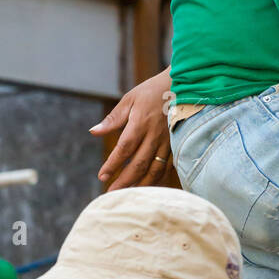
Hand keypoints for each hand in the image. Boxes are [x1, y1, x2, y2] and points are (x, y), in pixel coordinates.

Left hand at [91, 67, 176, 191]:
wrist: (184, 85)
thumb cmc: (153, 91)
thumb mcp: (130, 99)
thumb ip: (113, 118)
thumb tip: (94, 131)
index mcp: (140, 123)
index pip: (124, 149)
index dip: (113, 164)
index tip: (102, 176)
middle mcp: (155, 135)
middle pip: (139, 164)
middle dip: (124, 181)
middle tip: (112, 193)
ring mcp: (168, 142)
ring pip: (155, 169)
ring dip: (142, 184)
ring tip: (130, 194)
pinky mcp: (177, 144)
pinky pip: (168, 167)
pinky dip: (159, 179)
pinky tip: (151, 186)